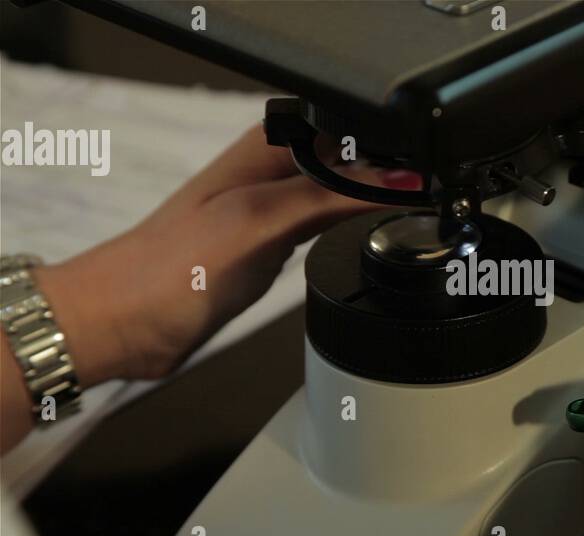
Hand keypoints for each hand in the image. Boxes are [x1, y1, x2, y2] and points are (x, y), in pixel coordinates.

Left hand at [32, 125, 417, 384]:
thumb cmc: (167, 271)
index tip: (430, 187)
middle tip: (431, 206)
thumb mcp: (258, 222)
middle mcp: (273, 172)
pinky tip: (370, 238)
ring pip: (344, 194)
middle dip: (391, 182)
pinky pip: (328, 225)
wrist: (125, 325)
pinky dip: (353, 230)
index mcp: (269, 146)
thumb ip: (327, 197)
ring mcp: (274, 209)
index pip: (353, 134)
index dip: (394, 157)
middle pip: (354, 162)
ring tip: (413, 220)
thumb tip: (392, 180)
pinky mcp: (273, 244)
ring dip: (375, 206)